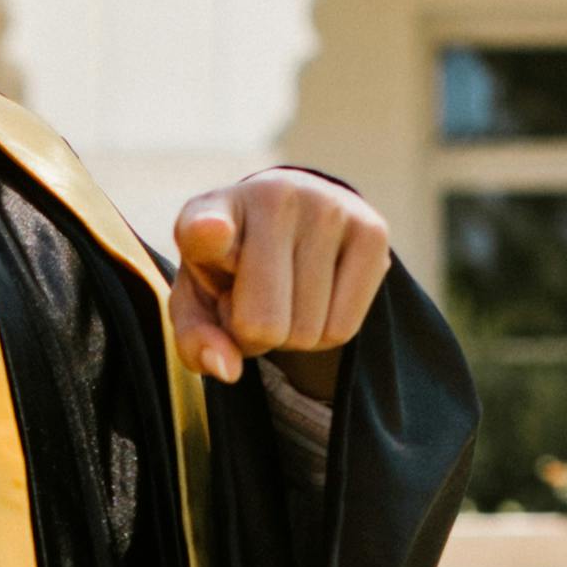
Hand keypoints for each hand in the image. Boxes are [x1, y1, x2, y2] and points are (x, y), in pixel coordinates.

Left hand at [169, 168, 389, 387]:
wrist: (291, 220)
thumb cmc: (232, 271)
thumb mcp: (198, 304)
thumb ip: (196, 341)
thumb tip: (229, 370)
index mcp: (210, 212)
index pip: (206, 228)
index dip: (209, 234)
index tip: (213, 231)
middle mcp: (272, 196)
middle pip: (263, 325)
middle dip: (256, 336)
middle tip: (255, 302)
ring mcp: (327, 207)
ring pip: (308, 333)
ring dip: (294, 335)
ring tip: (286, 293)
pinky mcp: (371, 229)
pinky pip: (343, 329)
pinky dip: (327, 332)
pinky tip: (318, 295)